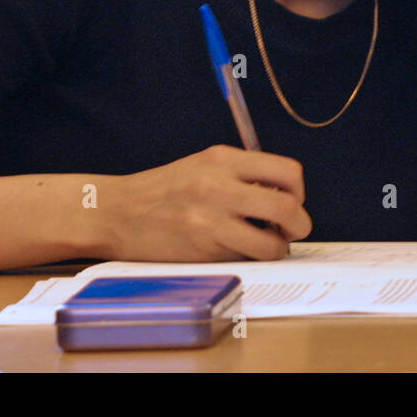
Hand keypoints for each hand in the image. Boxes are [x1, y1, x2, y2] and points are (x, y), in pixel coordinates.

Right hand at [110, 145, 310, 260]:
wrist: (116, 212)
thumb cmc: (162, 191)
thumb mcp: (203, 166)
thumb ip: (241, 174)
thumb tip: (284, 194)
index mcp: (223, 159)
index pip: (287, 171)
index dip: (298, 190)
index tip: (291, 200)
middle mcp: (219, 185)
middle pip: (288, 207)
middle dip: (300, 224)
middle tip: (292, 229)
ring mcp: (211, 219)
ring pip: (272, 242)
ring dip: (278, 247)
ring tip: (267, 244)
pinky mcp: (202, 249)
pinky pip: (245, 257)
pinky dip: (252, 258)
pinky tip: (241, 250)